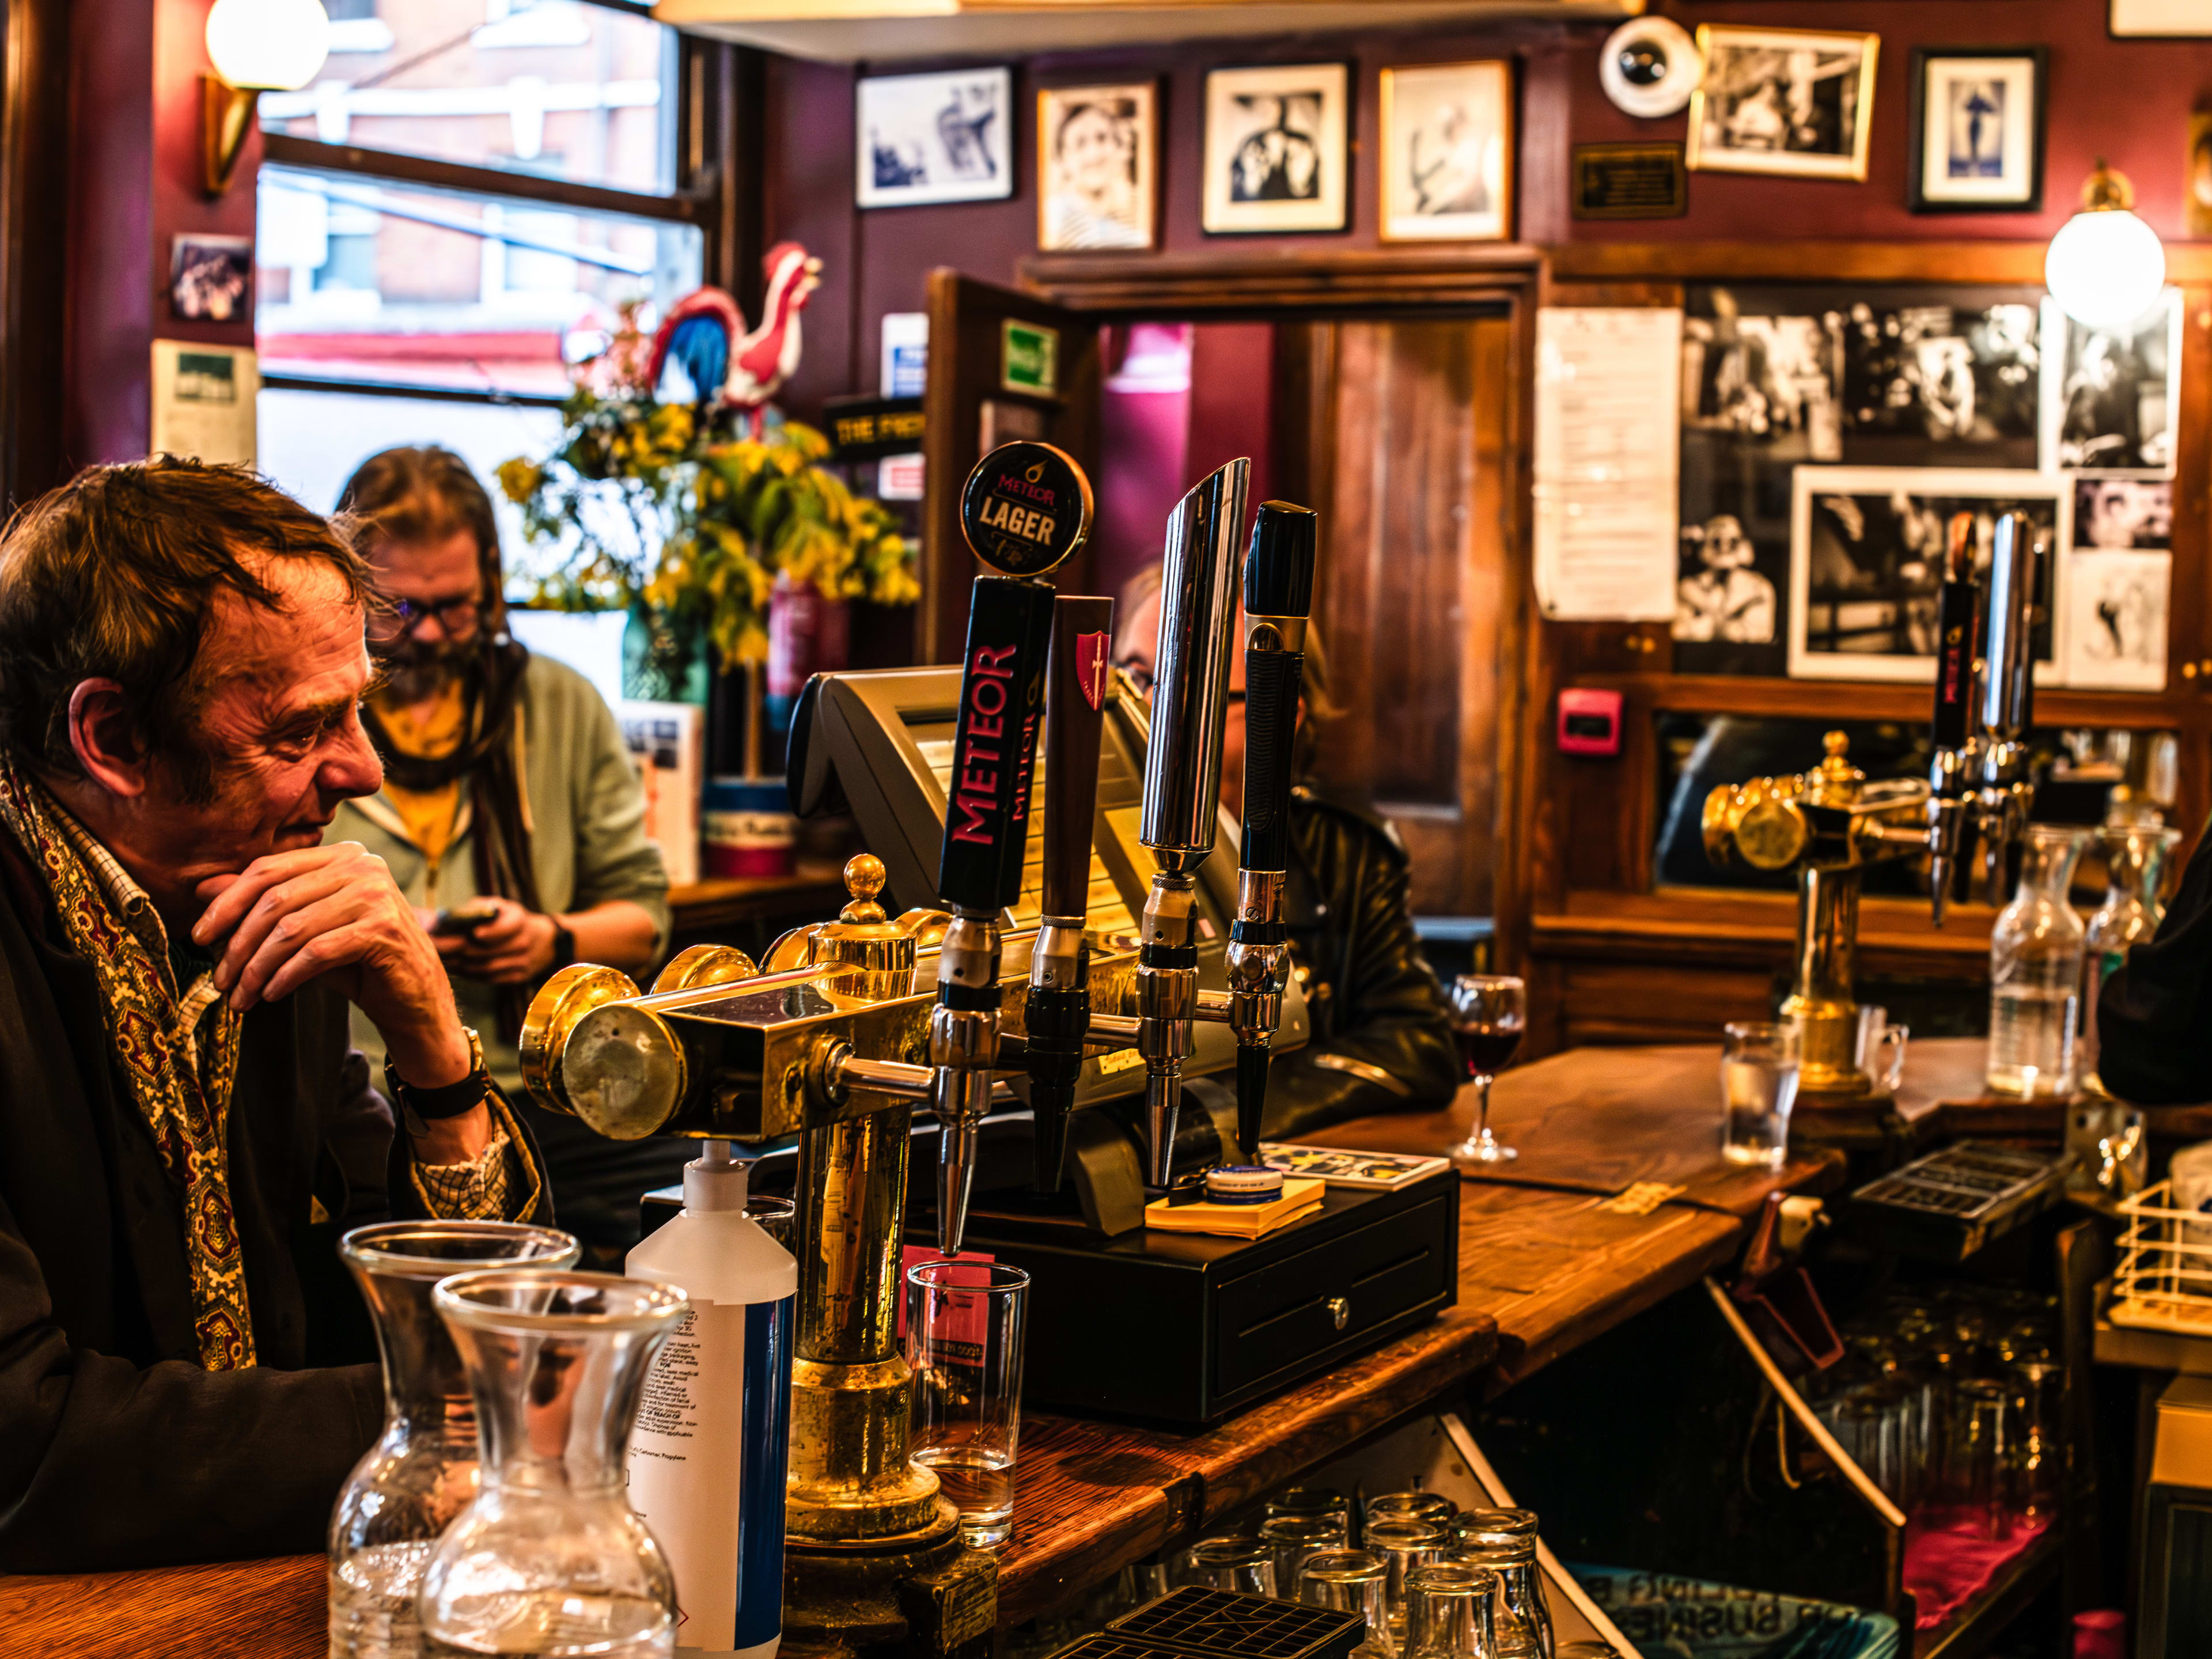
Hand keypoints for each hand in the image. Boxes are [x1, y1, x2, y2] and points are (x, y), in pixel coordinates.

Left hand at [193, 843, 470, 1088]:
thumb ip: (262, 906)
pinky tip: (272, 995)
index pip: (268, 869)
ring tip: (242, 997)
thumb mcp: (305, 930)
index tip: (199, 937)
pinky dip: (286, 976)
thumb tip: (203, 888)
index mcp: (342, 855)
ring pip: (292, 928)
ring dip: (258, 969)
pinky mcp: (383, 929)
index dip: (227, 903)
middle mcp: (363, 864)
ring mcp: (376, 894)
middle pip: (276, 899)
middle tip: (221, 981)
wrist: (414, 998)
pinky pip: (316, 952)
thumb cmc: (358, 962)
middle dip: (239, 944)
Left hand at [447, 896, 559, 984]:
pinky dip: (471, 975)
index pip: (505, 928)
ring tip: (444, 960)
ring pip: (486, 968)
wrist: (544, 941)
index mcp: (520, 921)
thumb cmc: (510, 920)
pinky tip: (458, 968)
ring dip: (462, 965)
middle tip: (440, 950)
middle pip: (488, 951)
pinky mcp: (518, 977)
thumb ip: (478, 909)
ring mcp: (523, 962)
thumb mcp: (500, 906)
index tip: (472, 933)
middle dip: (462, 951)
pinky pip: (490, 979)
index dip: (488, 932)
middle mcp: (524, 943)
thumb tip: (450, 917)